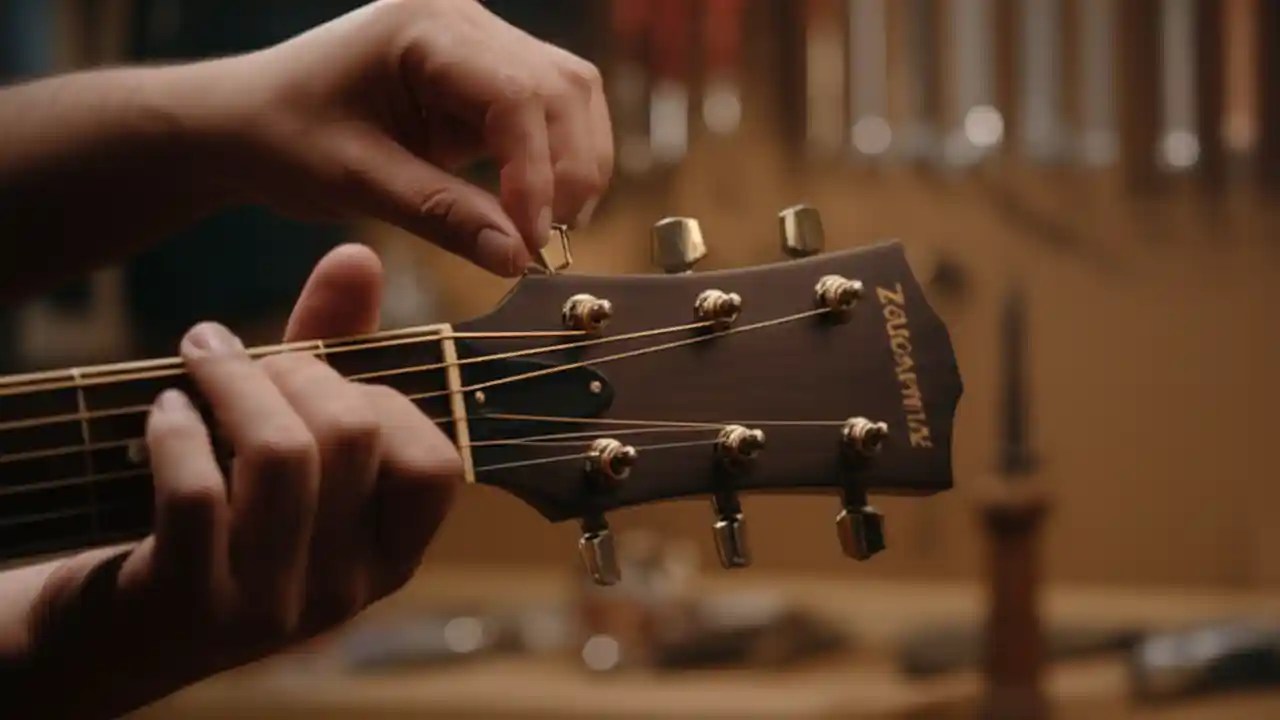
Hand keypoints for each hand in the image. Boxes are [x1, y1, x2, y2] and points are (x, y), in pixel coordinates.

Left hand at [9, 245, 459, 717]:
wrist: (117, 630)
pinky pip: (199, 490)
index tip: (327, 380)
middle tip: (247, 356)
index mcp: (387, 552)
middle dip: (296, 368)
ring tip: (200, 358)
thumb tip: (359, 256)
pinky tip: (162, 411)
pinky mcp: (192, 605)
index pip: (436, 465)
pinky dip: (176, 428)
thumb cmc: (223, 519)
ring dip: (233, 382)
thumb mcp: (292, 444)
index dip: (386, 401)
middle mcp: (346, 588)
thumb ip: (335, 356)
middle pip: (355, 433)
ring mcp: (272, 605)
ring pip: (283, 455)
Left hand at [213, 0, 612, 275]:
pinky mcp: (485, 75)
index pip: (516, 95)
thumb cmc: (284, 138)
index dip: (537, 174)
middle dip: (570, 170)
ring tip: (547, 228)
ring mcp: (480, 42)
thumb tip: (518, 257)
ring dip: (575, 165)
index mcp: (424, 26)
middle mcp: (463, 20)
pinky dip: (557, 161)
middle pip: (562, 88)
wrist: (248, 119)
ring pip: (570, 95)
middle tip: (546, 242)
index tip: (532, 241)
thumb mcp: (357, 182)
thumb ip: (442, 215)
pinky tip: (536, 207)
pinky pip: (550, 110)